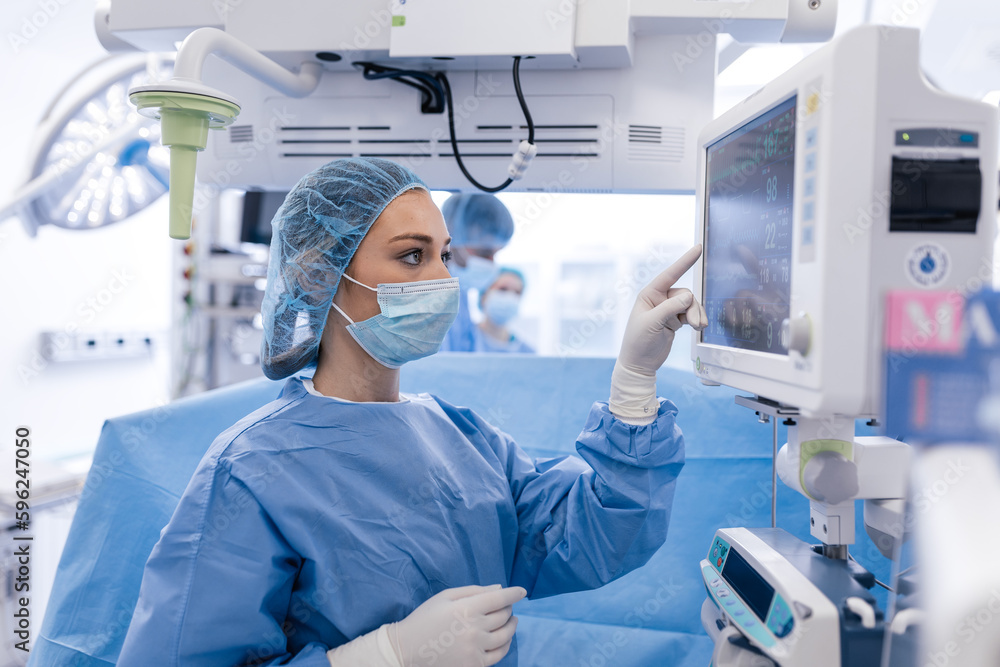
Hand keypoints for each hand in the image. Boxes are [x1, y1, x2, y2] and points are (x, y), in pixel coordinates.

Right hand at [389, 585, 525, 666]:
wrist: (406, 651)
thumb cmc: (424, 619)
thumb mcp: (445, 597)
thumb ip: (473, 591)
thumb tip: (499, 588)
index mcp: (466, 608)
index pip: (500, 598)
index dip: (514, 593)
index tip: (522, 591)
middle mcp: (475, 629)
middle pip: (504, 615)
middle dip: (509, 608)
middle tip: (507, 605)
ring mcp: (476, 649)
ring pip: (506, 635)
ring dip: (511, 625)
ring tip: (511, 620)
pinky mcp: (475, 665)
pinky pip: (499, 654)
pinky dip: (505, 644)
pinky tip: (504, 639)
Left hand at [610, 245, 706, 422]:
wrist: (640, 364)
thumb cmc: (638, 343)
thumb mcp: (652, 323)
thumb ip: (670, 308)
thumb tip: (689, 296)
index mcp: (649, 295)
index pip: (669, 274)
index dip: (684, 261)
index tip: (698, 248)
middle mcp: (659, 299)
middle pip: (685, 294)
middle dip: (692, 307)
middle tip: (695, 324)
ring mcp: (667, 310)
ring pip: (690, 304)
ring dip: (696, 314)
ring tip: (698, 327)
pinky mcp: (674, 320)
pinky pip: (691, 313)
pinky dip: (696, 319)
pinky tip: (698, 327)